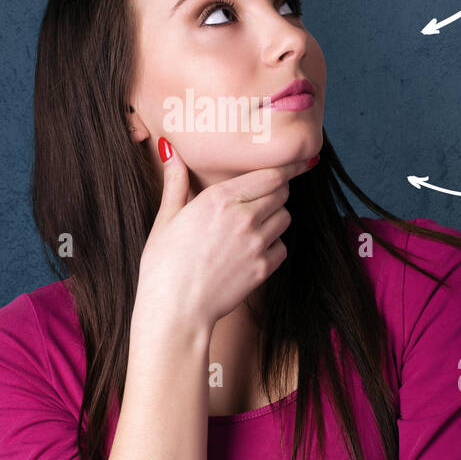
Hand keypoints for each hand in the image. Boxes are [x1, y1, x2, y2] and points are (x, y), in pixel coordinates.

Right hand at [136, 142, 313, 330]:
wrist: (174, 311)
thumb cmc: (163, 265)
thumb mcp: (165, 218)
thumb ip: (175, 181)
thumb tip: (168, 148)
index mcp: (219, 199)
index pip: (270, 174)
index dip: (286, 168)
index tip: (297, 163)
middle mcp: (243, 217)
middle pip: (281, 193)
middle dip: (275, 192)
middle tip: (261, 198)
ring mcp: (256, 244)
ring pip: (285, 218)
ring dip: (275, 218)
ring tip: (252, 226)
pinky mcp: (263, 269)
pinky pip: (282, 248)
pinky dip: (273, 247)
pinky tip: (251, 251)